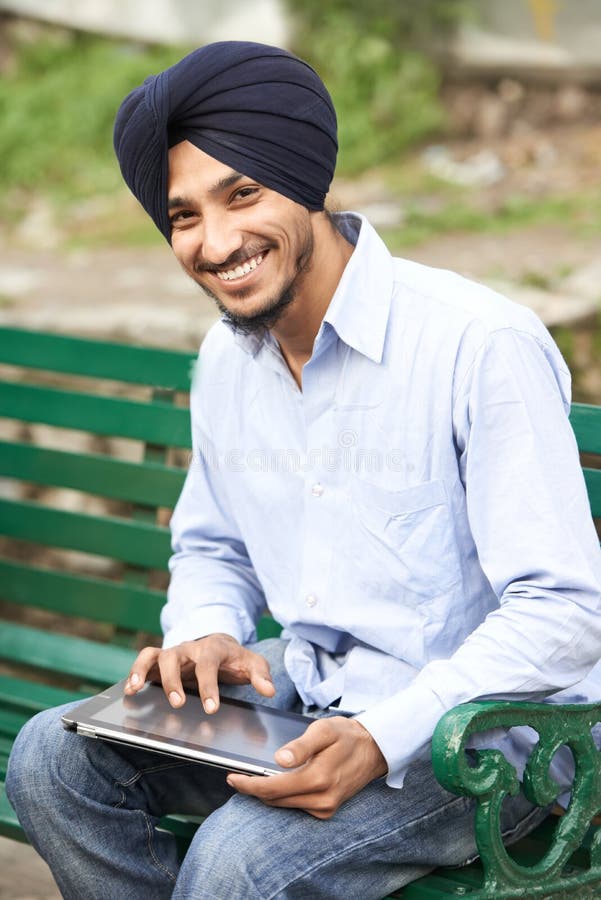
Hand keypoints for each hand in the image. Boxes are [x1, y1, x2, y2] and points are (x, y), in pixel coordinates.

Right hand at [124, 633, 274, 712]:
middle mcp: (190, 648)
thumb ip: (261, 675)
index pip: (208, 663)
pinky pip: (144, 659)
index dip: (208, 685)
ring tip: (136, 689)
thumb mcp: (251, 664)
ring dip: (144, 670)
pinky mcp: (161, 660)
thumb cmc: (235, 660)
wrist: (220, 646)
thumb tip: (269, 691)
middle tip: (179, 704)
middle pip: (176, 656)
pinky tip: (130, 690)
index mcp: (213, 648)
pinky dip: (134, 671)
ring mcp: (173, 653)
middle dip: (174, 681)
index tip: (210, 708)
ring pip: (155, 655)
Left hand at [227, 716, 387, 818]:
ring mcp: (325, 807)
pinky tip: (277, 784)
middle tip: (235, 777)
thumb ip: (301, 746)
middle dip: (253, 790)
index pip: (273, 788)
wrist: (374, 749)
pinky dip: (282, 797)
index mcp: (318, 778)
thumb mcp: (324, 730)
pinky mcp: (327, 810)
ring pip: (284, 805)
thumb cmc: (346, 735)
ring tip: (252, 778)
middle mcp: (322, 799)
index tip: (232, 777)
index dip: (249, 785)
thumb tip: (279, 759)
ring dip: (266, 794)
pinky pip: (296, 806)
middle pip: (275, 800)